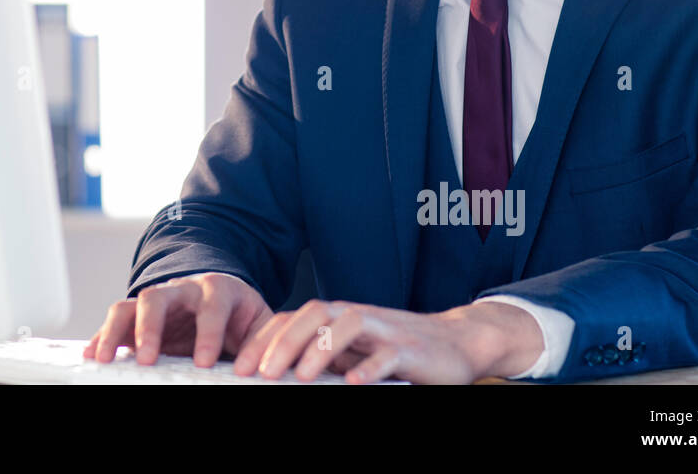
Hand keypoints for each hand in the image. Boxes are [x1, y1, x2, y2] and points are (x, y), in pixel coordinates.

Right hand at [84, 272, 272, 366]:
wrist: (222, 298)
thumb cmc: (241, 316)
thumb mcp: (259, 323)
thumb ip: (264, 340)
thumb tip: (270, 368)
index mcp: (217, 290)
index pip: (211, 307)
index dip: (207, 334)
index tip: (203, 362)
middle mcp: (182, 290)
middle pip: (159, 297)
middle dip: (150, 328)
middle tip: (147, 358)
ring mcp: (157, 301)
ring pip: (130, 305)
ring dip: (115, 331)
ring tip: (105, 357)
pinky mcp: (138, 317)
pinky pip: (115, 322)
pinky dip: (100, 337)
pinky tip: (91, 354)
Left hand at [231, 298, 544, 383]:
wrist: (458, 343)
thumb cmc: (397, 350)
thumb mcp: (353, 351)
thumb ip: (322, 356)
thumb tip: (276, 372)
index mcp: (339, 317)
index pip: (293, 318)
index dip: (264, 339)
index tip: (239, 366)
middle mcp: (358, 317)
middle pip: (315, 314)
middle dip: (284, 341)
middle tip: (261, 372)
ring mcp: (386, 330)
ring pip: (348, 325)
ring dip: (321, 350)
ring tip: (300, 377)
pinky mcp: (412, 350)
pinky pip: (388, 355)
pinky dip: (371, 368)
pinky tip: (354, 383)